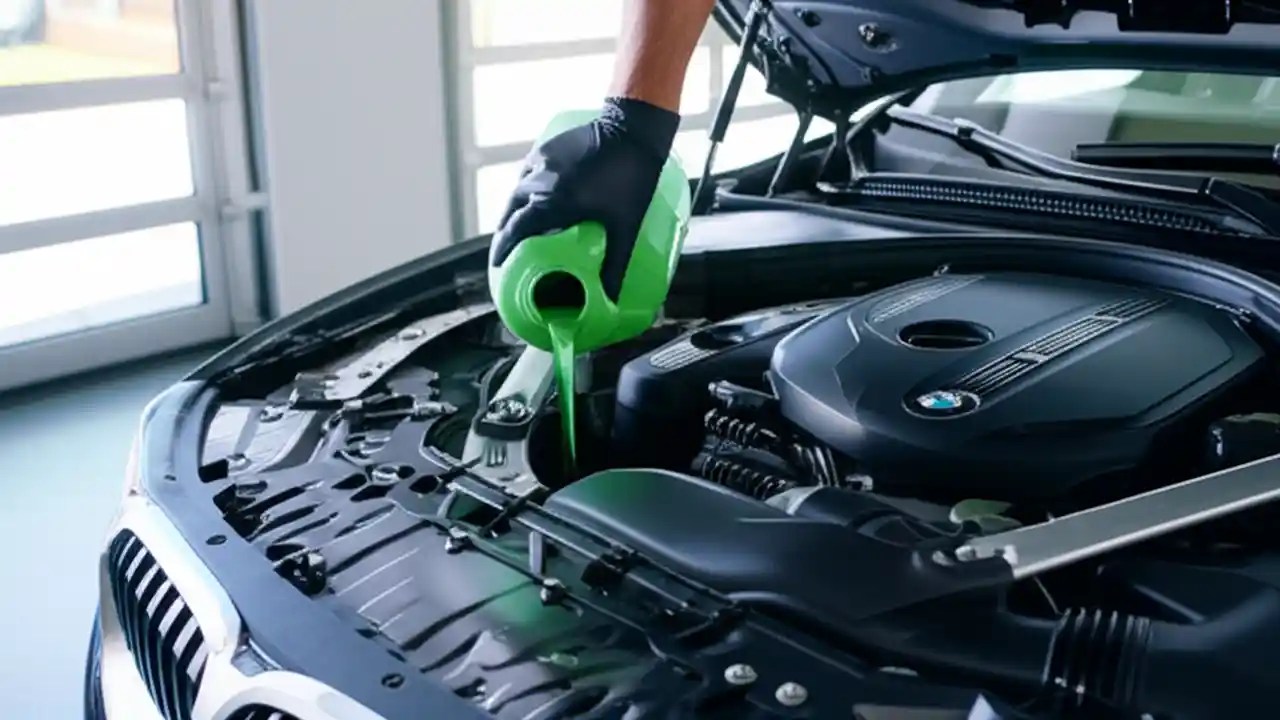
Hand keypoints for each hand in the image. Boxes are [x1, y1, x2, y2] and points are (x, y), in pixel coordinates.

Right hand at [491, 97, 679, 301]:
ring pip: (517, 192)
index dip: (502, 251)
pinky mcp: (546, 148)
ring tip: (518, 227)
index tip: (497, 266)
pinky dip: (525, 190)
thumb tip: (612, 299)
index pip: (514, 232)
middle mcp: (538, 182)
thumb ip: (616, 265)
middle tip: (507, 251)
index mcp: (552, 204)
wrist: (633, 129)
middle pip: (509, 213)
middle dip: (504, 234)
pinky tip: (535, 197)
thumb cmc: (631, 179)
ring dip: (513, 212)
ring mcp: (540, 162)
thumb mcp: (625, 227)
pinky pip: (527, 174)